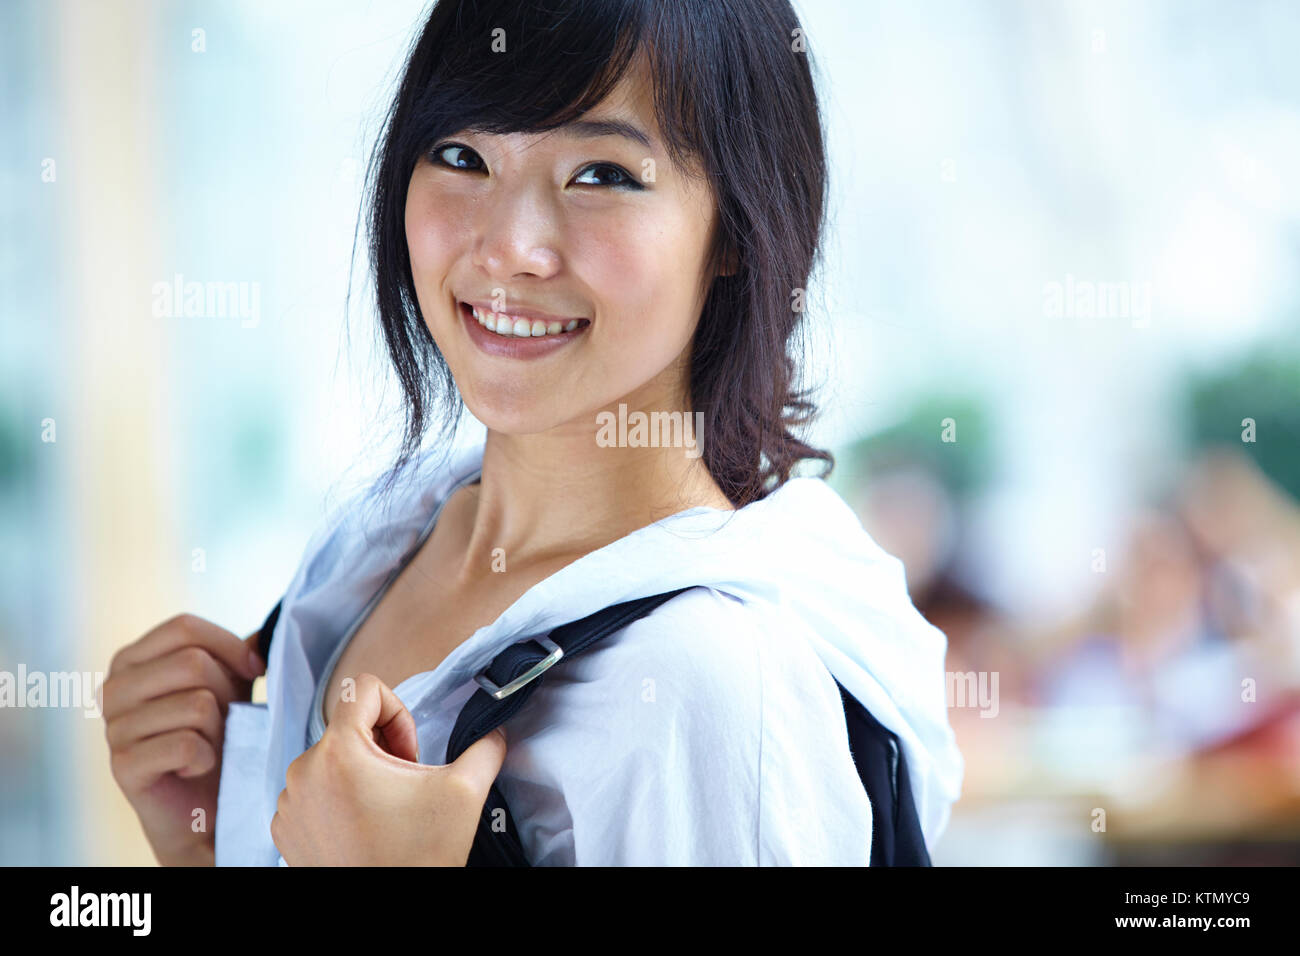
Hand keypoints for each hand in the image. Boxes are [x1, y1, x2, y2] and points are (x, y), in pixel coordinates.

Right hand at [103, 613, 266, 865]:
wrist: (202, 802)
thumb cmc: (216, 734)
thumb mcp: (229, 683)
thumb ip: (238, 652)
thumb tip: (266, 633)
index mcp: (132, 659)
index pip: (184, 627)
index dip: (230, 645)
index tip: (255, 669)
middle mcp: (113, 688)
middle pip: (192, 663)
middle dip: (227, 692)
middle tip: (224, 719)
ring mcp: (112, 727)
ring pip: (196, 705)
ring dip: (219, 730)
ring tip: (208, 744)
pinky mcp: (123, 766)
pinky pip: (187, 745)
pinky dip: (206, 758)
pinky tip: (194, 768)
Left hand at [271, 672, 507, 865]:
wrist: (388, 922)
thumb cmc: (418, 857)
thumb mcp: (464, 794)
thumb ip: (485, 748)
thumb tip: (497, 730)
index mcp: (338, 751)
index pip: (362, 688)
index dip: (397, 710)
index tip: (409, 753)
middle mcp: (302, 771)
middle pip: (348, 726)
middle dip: (383, 748)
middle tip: (405, 787)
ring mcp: (288, 802)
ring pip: (331, 759)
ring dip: (361, 775)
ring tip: (385, 811)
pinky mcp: (285, 828)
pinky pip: (312, 791)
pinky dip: (338, 801)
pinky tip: (363, 828)